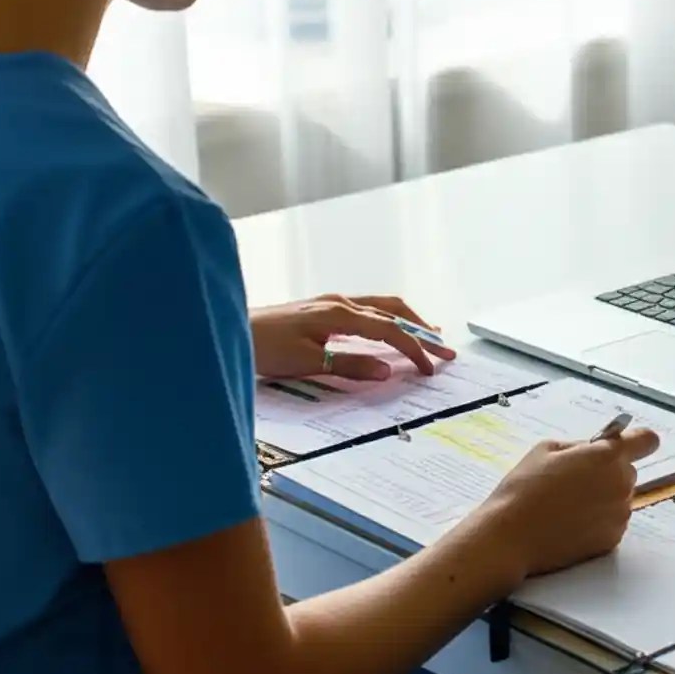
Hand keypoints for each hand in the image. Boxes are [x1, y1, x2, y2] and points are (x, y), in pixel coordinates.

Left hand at [249, 294, 454, 378]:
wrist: (229, 328)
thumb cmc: (262, 346)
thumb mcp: (306, 362)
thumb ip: (349, 365)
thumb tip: (387, 370)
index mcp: (339, 313)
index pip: (390, 329)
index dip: (414, 349)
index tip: (430, 368)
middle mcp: (339, 302)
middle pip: (394, 310)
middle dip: (422, 329)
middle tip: (445, 349)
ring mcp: (332, 302)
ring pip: (383, 305)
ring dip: (410, 320)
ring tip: (431, 334)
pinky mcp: (324, 308)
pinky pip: (368, 309)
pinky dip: (390, 319)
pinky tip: (393, 328)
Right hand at [480, 429, 660, 577]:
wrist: (511, 536)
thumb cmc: (524, 489)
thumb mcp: (546, 449)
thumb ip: (579, 446)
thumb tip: (593, 449)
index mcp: (607, 456)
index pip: (647, 440)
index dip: (637, 441)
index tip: (626, 445)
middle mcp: (621, 485)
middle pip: (627, 471)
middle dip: (607, 472)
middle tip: (574, 479)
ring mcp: (619, 515)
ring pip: (619, 498)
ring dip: (602, 497)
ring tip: (566, 504)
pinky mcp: (612, 540)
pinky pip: (612, 521)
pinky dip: (597, 520)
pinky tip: (569, 522)